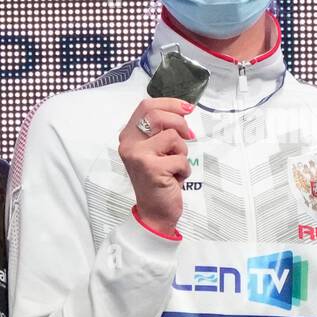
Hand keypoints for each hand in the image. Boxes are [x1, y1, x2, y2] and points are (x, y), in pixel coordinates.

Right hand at [118, 97, 194, 235]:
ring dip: (182, 152)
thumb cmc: (157, 181)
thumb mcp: (155, 151)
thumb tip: (183, 112)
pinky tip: (174, 179)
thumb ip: (161, 131)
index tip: (187, 108)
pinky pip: (180, 159)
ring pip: (173, 137)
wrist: (154, 212)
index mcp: (129, 136)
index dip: (170, 104)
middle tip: (188, 136)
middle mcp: (129, 144)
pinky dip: (184, 170)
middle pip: (157, 115)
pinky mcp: (152, 168)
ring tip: (174, 166)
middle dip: (180, 123)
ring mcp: (138, 156)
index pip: (146, 106)